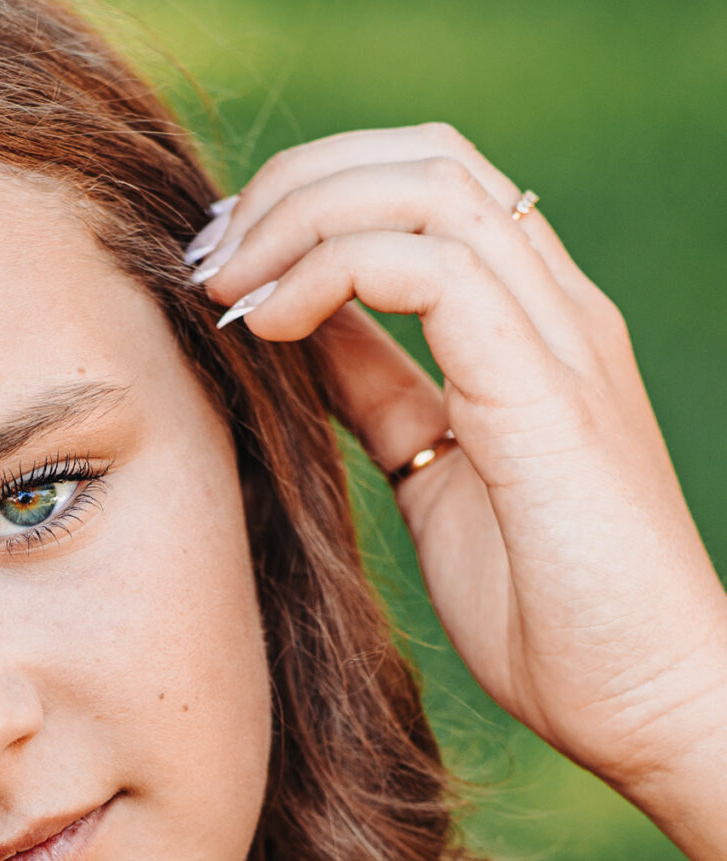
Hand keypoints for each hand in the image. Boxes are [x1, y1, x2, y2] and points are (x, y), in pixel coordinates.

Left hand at [189, 125, 726, 860]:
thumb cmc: (555, 620)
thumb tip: (304, 335)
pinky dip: (330, 273)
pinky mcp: (542, 390)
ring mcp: (559, 340)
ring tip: (225, 283)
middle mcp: (557, 312)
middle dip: (299, 183)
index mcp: (536, 328)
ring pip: (424, 187)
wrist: (652, 700)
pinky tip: (269, 326)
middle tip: (208, 253)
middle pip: (425, 159)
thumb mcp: (435, 478)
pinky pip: (428, 268)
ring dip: (301, 218)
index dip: (318, 197)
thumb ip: (383, 396)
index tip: (227, 261)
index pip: (433, 189)